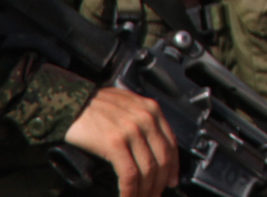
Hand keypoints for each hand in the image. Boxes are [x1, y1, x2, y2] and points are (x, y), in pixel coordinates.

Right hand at [63, 88, 178, 196]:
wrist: (70, 102)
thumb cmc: (95, 105)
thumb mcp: (127, 105)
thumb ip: (141, 120)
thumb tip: (149, 145)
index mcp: (151, 110)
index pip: (171, 143)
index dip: (174, 167)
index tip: (172, 181)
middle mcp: (146, 119)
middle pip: (162, 159)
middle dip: (160, 183)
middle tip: (155, 195)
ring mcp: (132, 131)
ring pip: (148, 170)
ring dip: (146, 191)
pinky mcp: (115, 144)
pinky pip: (129, 174)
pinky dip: (130, 191)